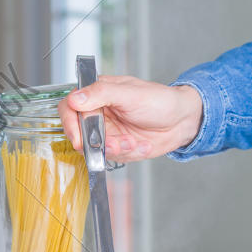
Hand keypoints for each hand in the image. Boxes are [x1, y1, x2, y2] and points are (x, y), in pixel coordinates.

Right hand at [58, 75, 203, 162]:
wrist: (183, 120)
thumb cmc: (160, 100)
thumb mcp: (130, 93)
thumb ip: (101, 94)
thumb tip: (75, 98)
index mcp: (97, 94)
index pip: (69, 108)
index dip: (69, 124)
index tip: (79, 138)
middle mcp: (99, 114)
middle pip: (80, 134)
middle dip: (99, 143)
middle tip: (118, 144)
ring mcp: (108, 132)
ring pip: (97, 149)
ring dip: (117, 150)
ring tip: (135, 143)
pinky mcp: (118, 147)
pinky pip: (115, 158)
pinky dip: (130, 154)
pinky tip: (143, 145)